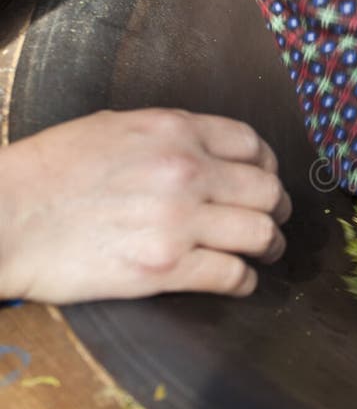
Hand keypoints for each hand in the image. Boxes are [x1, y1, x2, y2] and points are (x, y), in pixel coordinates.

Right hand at [0, 109, 290, 302]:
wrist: (4, 217)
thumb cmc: (48, 172)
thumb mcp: (113, 128)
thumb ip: (168, 135)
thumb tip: (204, 151)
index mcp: (175, 131)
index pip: (253, 145)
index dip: (268, 167)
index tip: (265, 181)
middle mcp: (187, 171)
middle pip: (268, 191)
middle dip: (277, 209)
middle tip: (274, 221)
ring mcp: (180, 221)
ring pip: (261, 234)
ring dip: (270, 246)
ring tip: (266, 252)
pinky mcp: (166, 268)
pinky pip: (233, 275)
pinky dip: (244, 281)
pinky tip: (238, 280)